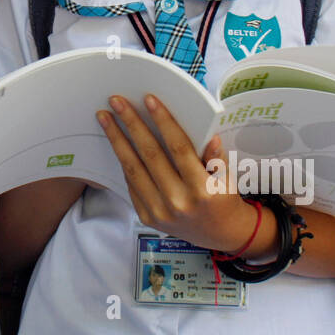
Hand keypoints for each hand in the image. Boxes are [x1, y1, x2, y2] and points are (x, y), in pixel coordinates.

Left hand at [98, 93, 256, 252]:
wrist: (219, 234)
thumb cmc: (224, 200)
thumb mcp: (228, 178)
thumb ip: (217, 157)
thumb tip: (209, 136)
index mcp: (202, 190)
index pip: (179, 148)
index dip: (164, 121)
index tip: (150, 100)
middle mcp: (179, 202)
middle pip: (150, 154)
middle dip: (132, 124)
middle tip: (117, 101)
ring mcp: (160, 211)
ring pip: (134, 168)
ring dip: (117, 139)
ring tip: (105, 118)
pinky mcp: (147, 217)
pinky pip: (132, 184)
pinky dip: (123, 161)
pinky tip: (115, 141)